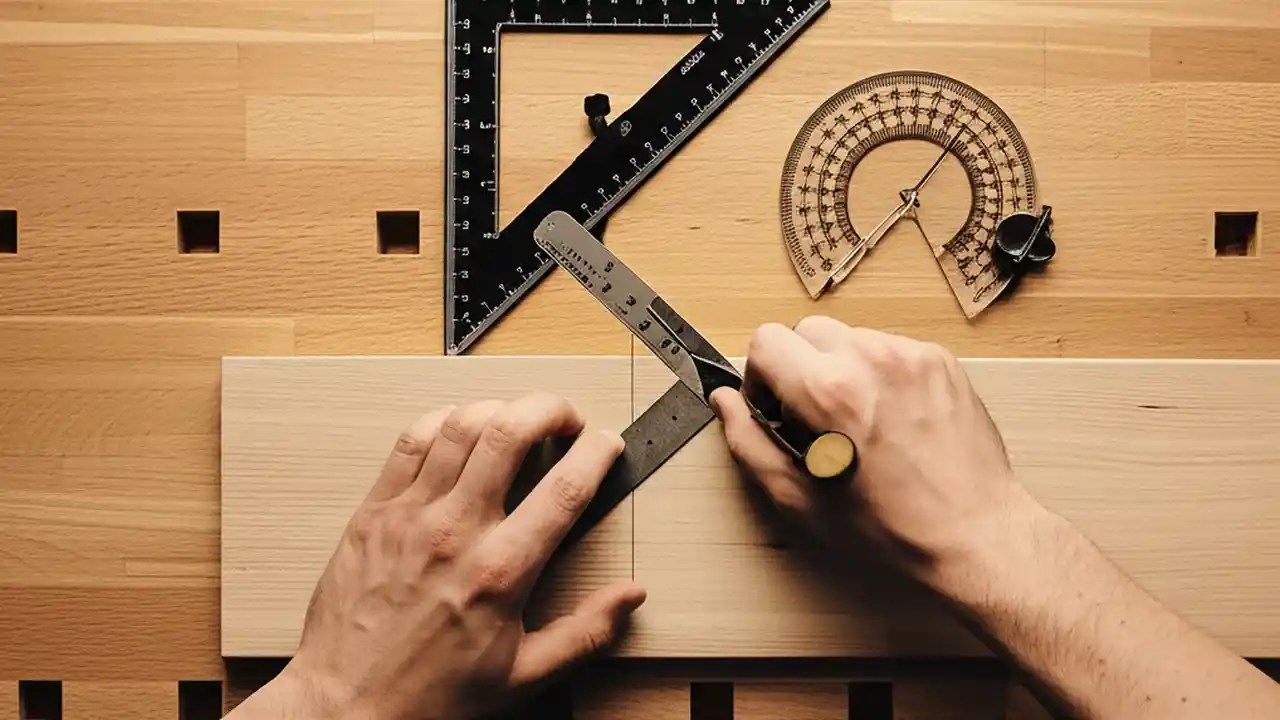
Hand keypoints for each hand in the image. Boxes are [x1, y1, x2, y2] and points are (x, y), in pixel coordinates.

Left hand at [244, 395, 644, 719]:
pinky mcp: (374, 511)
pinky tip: (461, 429)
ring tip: (519, 419)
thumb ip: (586, 632)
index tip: (606, 444)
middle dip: (550, 409)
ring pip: (460, 425)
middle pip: (510, 432)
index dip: (596, 453)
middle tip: (566, 418)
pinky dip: (443, 421)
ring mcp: (411, 515)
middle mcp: (456, 532)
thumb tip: (630, 596)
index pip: (565, 488)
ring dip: (500, 409)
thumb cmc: (431, 695)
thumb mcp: (524, 675)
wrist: (346, 706)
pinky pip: (410, 441)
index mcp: (501, 572)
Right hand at [710, 317, 1038, 586]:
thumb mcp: (800, 498)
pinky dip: (879, 374)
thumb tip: (725, 402)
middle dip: (798, 368)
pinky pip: (889, 348)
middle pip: (804, 331)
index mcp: (830, 391)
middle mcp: (871, 359)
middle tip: (813, 418)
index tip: (774, 410)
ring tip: (858, 421)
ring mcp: (912, 356)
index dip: (760, 378)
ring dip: (839, 369)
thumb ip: (750, 443)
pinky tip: (891, 419)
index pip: (766, 342)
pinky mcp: (941, 361)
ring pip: (849, 338)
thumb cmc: (891, 529)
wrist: (975, 536)